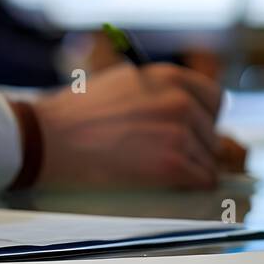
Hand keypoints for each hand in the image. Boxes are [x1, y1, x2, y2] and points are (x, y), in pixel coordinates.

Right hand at [31, 63, 231, 188]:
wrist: (48, 139)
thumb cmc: (76, 115)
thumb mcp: (123, 82)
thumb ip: (157, 91)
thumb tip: (185, 108)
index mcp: (167, 76)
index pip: (215, 98)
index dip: (204, 119)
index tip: (192, 132)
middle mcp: (179, 100)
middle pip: (213, 132)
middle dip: (198, 147)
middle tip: (170, 157)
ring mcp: (178, 131)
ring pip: (210, 158)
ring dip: (194, 169)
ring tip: (163, 172)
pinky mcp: (172, 163)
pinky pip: (204, 179)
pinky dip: (194, 186)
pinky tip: (174, 186)